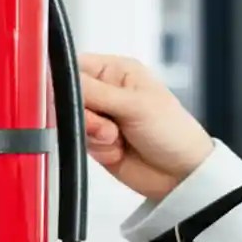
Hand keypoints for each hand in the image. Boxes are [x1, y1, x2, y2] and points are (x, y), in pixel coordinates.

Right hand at [79, 53, 214, 200]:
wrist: (182, 175)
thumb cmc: (174, 132)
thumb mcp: (135, 105)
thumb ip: (95, 92)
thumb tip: (60, 78)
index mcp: (117, 71)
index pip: (75, 66)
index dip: (66, 81)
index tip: (73, 97)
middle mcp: (106, 92)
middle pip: (67, 96)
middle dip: (84, 113)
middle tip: (106, 123)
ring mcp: (100, 118)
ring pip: (71, 121)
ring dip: (92, 133)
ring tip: (116, 137)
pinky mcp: (96, 142)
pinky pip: (78, 142)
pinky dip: (96, 148)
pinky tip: (117, 150)